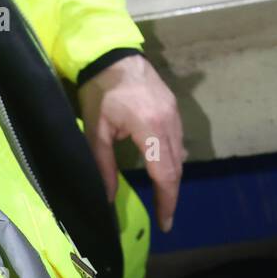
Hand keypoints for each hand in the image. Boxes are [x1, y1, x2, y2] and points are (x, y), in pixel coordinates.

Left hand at [78, 55, 185, 233]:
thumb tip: (108, 198)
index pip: (164, 174)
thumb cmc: (100, 91)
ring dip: (172, 176)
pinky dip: (172, 158)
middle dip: (171, 194)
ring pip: (180, 154)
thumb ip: (103, 166)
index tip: (166, 223)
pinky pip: (178, 139)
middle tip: (165, 216)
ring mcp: (175, 113)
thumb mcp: (96, 130)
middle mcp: (169, 122)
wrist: (112, 54)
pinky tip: (161, 166)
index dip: (167, 201)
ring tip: (161, 195)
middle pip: (176, 167)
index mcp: (150, 128)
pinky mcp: (174, 107)